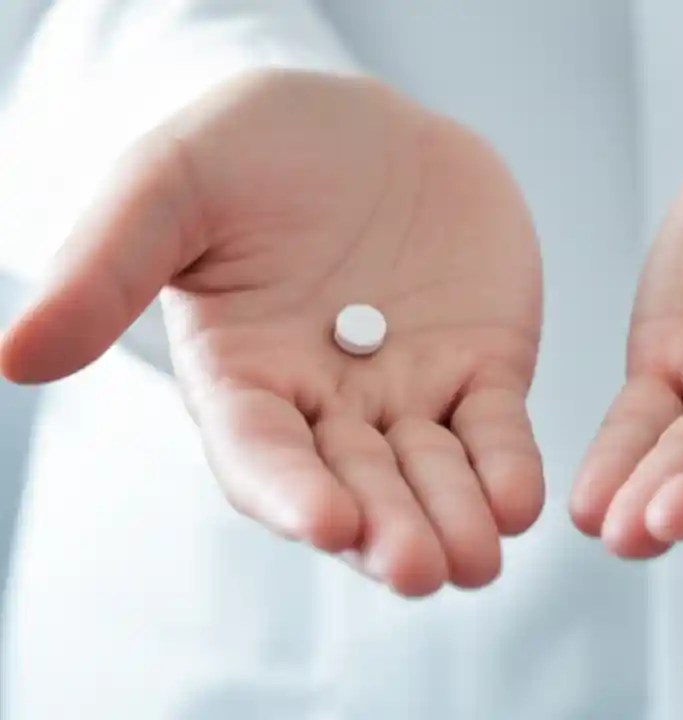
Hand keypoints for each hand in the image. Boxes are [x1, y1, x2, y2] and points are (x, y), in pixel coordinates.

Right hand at [0, 71, 543, 595]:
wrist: (363, 122)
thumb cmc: (251, 149)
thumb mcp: (170, 186)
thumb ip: (109, 266)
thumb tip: (15, 357)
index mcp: (245, 379)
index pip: (262, 454)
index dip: (290, 491)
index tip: (325, 521)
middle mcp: (328, 404)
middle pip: (356, 485)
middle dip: (386, 529)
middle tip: (416, 569)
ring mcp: (410, 393)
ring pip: (432, 475)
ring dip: (455, 520)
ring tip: (477, 560)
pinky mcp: (482, 368)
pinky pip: (497, 428)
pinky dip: (508, 467)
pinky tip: (524, 501)